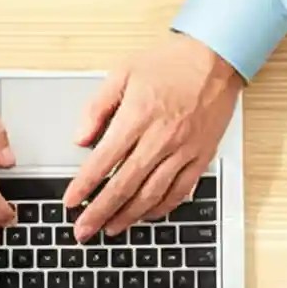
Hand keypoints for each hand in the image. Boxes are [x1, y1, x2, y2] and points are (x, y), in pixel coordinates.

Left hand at [64, 32, 242, 241]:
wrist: (216, 57)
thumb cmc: (170, 63)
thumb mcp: (122, 73)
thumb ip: (96, 107)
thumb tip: (80, 139)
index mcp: (137, 116)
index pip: (103, 160)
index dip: (84, 186)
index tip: (70, 202)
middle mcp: (161, 137)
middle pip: (125, 185)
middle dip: (100, 212)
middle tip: (83, 230)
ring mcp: (183, 149)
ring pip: (152, 194)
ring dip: (128, 216)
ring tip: (110, 229)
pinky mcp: (201, 155)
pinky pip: (180, 191)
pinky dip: (161, 208)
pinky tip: (145, 215)